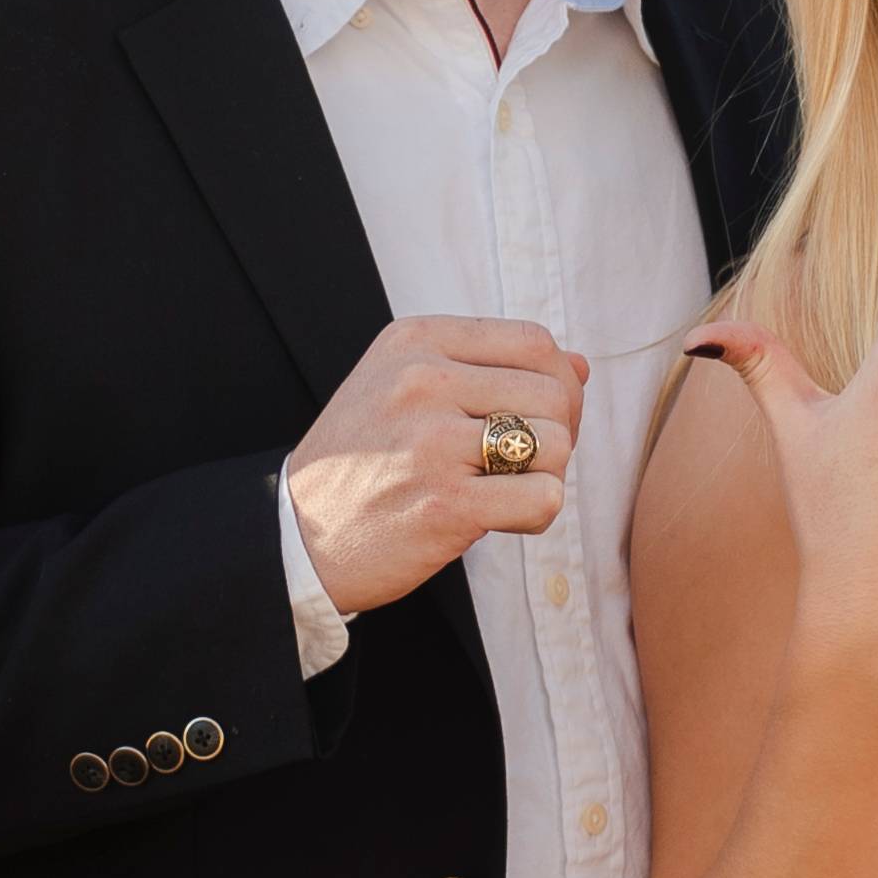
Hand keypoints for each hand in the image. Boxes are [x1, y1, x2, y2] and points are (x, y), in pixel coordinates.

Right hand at [287, 316, 588, 615]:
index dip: (557, 384)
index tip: (534, 420)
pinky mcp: (445, 504)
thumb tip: (581, 365)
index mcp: (415, 342)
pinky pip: (545, 498)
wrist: (297, 535)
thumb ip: (489, 368)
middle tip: (522, 465)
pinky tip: (498, 521)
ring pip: (559, 444)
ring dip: (547, 476)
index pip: (534, 342)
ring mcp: (431, 442)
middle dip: (558, 433)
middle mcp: (422, 381)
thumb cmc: (361, 462)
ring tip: (504, 491)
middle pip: (555, 394)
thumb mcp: (404, 387)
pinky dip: (536, 515)